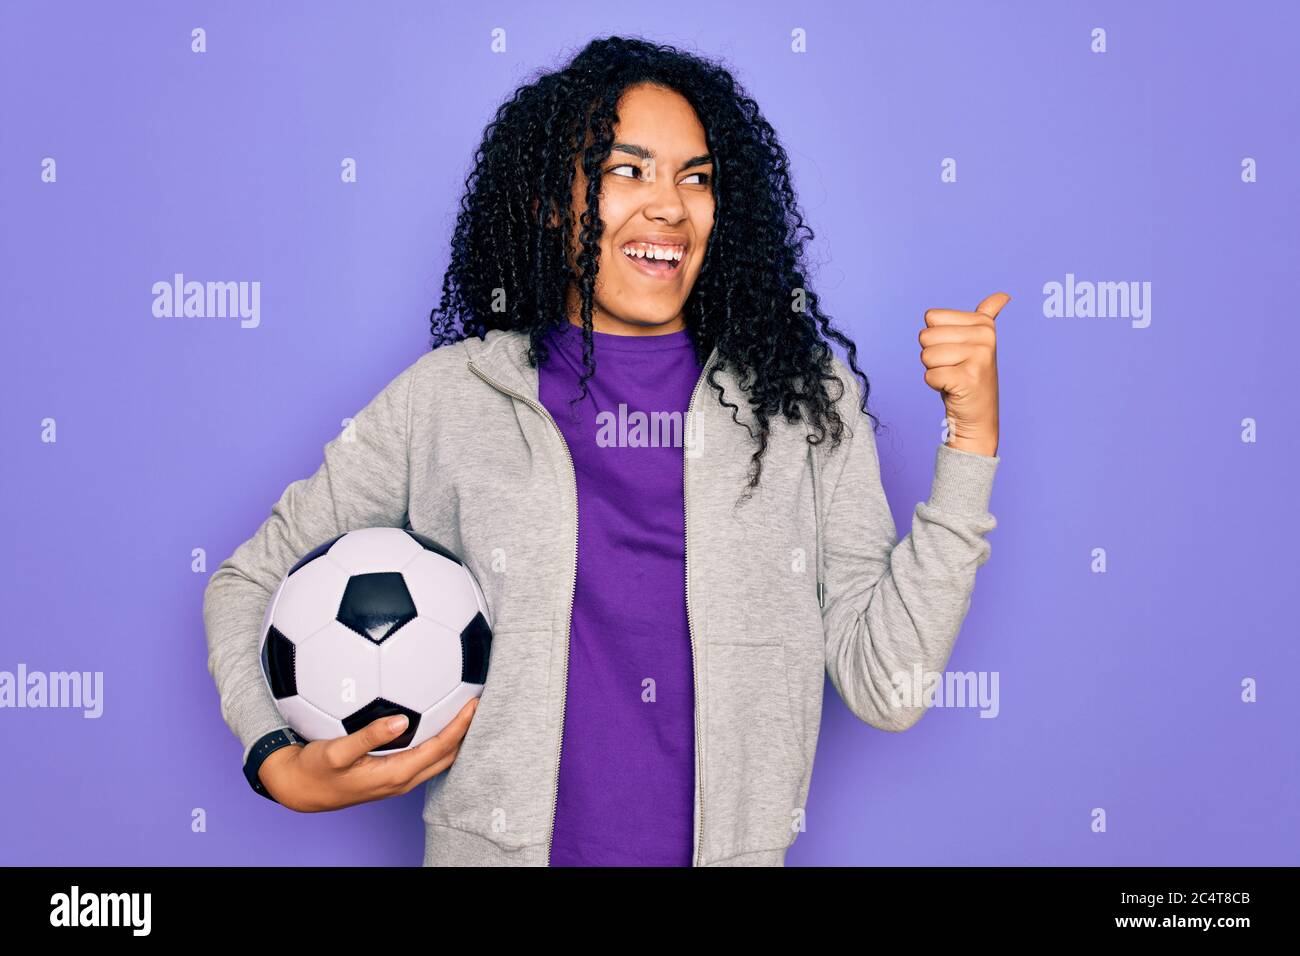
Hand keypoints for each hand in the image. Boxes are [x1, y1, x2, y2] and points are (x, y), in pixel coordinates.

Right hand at [258, 698, 478, 812]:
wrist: (300, 790)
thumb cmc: (315, 770)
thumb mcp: (336, 751)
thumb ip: (369, 736)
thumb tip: (401, 720)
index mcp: (395, 775)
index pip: (440, 749)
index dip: (460, 727)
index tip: (474, 703)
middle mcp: (402, 780)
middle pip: (448, 756)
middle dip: (466, 731)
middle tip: (478, 702)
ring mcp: (398, 780)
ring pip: (438, 759)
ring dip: (455, 737)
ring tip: (465, 709)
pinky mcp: (391, 775)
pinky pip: (425, 757)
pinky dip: (438, 740)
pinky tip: (435, 718)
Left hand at [919, 291, 1007, 457]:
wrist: (978, 417)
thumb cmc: (969, 377)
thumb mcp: (976, 343)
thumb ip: (987, 316)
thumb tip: (1004, 295)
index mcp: (984, 324)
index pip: (931, 317)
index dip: (935, 337)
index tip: (955, 352)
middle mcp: (986, 337)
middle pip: (925, 336)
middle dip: (932, 355)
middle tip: (953, 367)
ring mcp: (980, 357)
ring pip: (926, 355)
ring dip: (934, 370)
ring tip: (953, 377)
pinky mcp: (969, 378)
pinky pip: (929, 375)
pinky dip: (935, 385)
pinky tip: (953, 389)